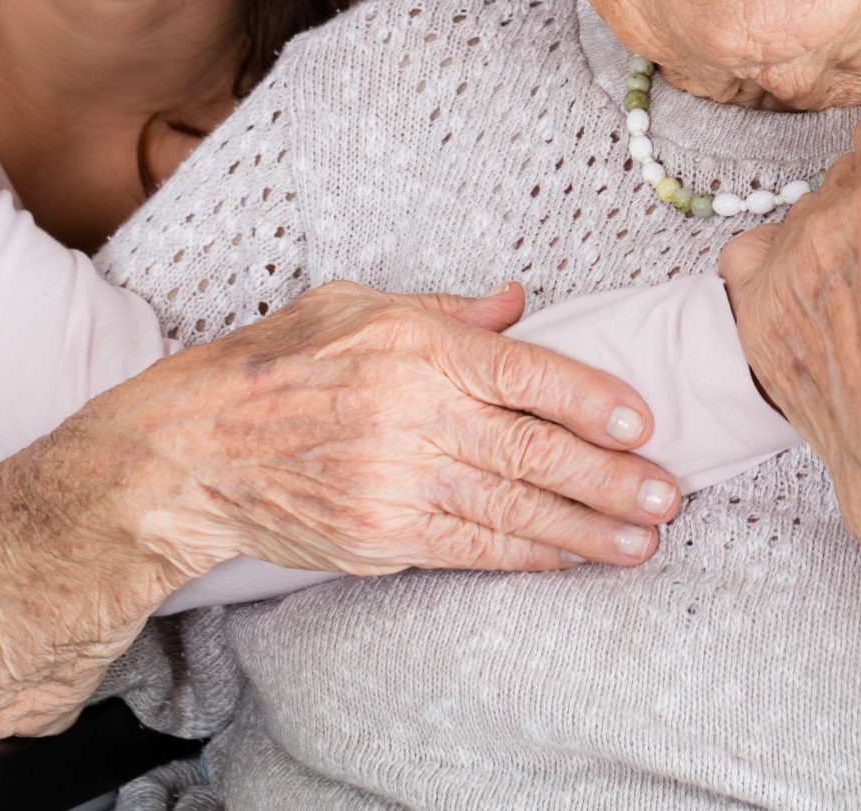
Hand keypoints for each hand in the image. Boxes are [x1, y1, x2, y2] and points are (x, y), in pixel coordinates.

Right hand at [86, 279, 684, 581]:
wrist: (191, 450)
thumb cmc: (273, 366)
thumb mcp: (355, 307)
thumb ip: (447, 311)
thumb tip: (518, 302)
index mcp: (413, 346)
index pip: (524, 371)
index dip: (592, 399)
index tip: (645, 421)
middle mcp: (411, 413)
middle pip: (533, 449)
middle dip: (612, 476)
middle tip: (670, 492)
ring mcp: (396, 482)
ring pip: (513, 509)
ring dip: (589, 528)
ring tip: (646, 538)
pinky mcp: (380, 537)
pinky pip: (472, 549)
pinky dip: (530, 556)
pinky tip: (574, 559)